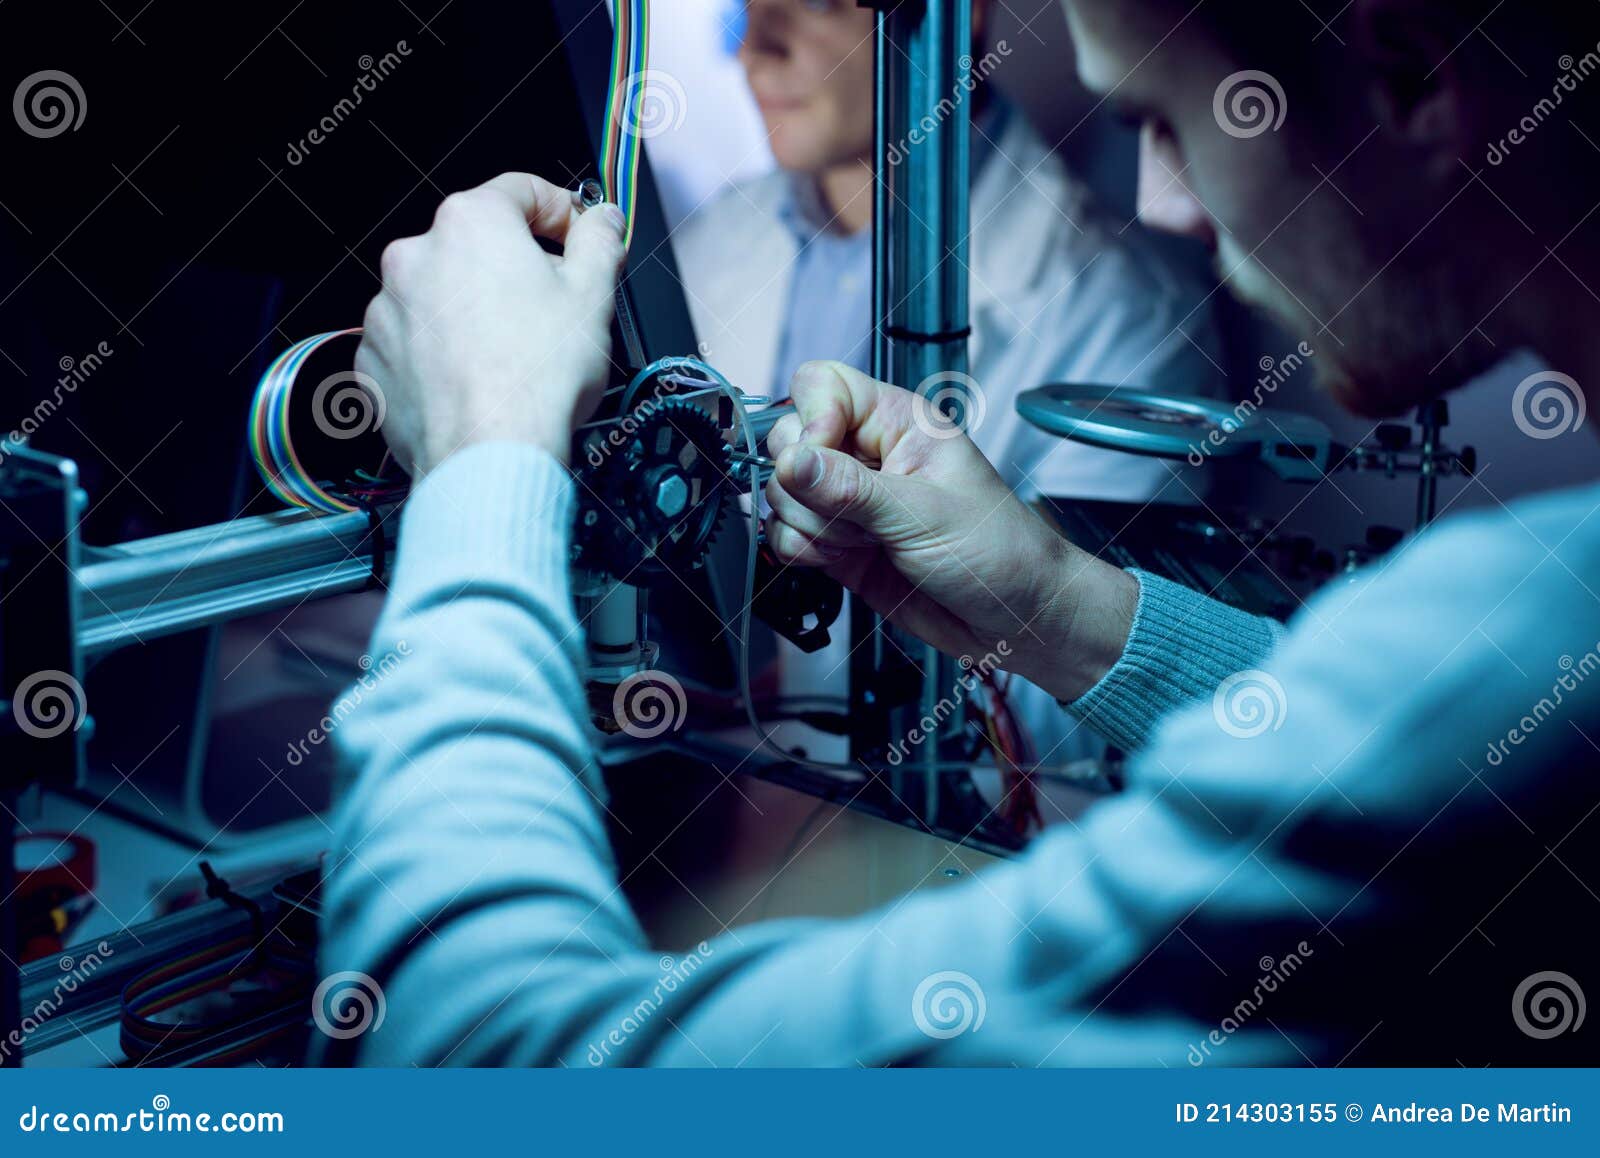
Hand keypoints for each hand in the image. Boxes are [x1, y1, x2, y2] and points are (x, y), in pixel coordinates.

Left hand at [356, 173, 627, 475]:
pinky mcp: (375, 357)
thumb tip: (604, 221)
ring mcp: (388, 308)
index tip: (579, 238)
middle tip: (551, 308)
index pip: (521, 191)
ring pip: (442, 293)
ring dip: (474, 310)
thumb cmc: (537, 377)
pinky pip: (414, 340)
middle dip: (515, 268)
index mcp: (471, 223)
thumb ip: (600, 242)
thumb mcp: (594, 295)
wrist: (490, 453)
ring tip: (512, 353)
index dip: (561, 211)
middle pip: (477, 244)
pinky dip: (442, 351)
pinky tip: (477, 376)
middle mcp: (416, 254)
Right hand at [763, 362, 1138, 701]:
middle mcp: (868, 454)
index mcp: (899, 423)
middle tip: (851, 512)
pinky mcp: (838, 542)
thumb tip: (793, 461)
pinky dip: (803, 552)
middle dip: (805, 484)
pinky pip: (788, 535)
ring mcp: (849, 500)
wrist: (1013, 620)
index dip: (812, 420)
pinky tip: (843, 561)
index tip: (822, 462)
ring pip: (783, 492)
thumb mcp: (925, 514)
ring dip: (810, 525)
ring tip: (863, 542)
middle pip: (791, 440)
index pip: (821, 385)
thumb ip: (851, 489)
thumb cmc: (999, 552)